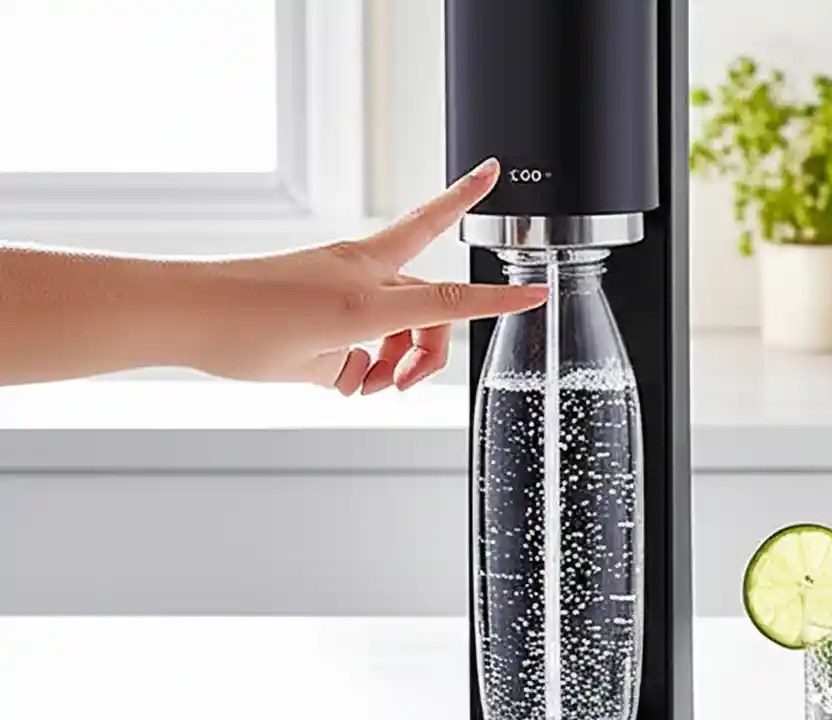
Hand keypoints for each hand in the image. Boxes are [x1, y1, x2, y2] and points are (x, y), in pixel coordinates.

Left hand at [193, 158, 544, 394]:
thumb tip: (367, 367)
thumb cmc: (239, 334)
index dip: (500, 300)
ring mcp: (344, 267)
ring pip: (405, 306)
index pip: (450, 301)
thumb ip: (356, 366)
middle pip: (432, 304)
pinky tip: (342, 365)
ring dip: (396, 349)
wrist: (187, 309)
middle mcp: (360, 276)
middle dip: (429, 348)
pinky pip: (374, 303)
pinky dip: (369, 338)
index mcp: (363, 302)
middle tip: (403, 384)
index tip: (537, 292)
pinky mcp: (329, 270)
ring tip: (363, 380)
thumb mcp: (313, 367)